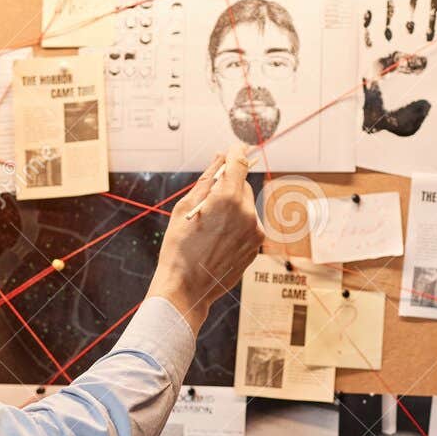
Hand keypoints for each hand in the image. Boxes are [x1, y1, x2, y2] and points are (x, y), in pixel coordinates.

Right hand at [147, 143, 261, 328]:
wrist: (188, 288)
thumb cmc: (180, 248)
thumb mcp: (186, 207)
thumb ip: (207, 179)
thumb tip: (219, 157)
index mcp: (227, 198)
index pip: (239, 162)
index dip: (235, 151)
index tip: (232, 147)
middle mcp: (247, 212)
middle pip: (242, 185)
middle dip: (228, 187)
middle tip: (207, 203)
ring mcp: (254, 231)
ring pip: (246, 206)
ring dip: (233, 207)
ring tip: (210, 227)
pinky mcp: (256, 246)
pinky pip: (249, 224)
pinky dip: (237, 225)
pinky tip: (218, 239)